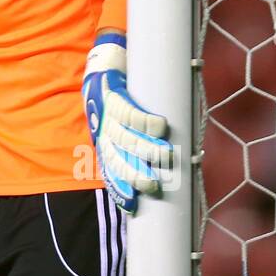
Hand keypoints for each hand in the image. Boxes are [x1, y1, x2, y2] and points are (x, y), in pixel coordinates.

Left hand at [81, 32, 173, 213]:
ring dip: (146, 148)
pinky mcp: (114, 96)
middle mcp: (104, 133)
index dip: (120, 190)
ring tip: (166, 155)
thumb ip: (139, 149)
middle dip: (135, 174)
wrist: (105, 68)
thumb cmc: (119, 105)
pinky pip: (129, 111)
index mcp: (106, 145)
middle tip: (155, 185)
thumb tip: (171, 172)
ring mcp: (107, 115)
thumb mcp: (121, 129)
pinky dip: (145, 120)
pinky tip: (161, 126)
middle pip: (118, 158)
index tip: (132, 207)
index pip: (111, 173)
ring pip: (126, 136)